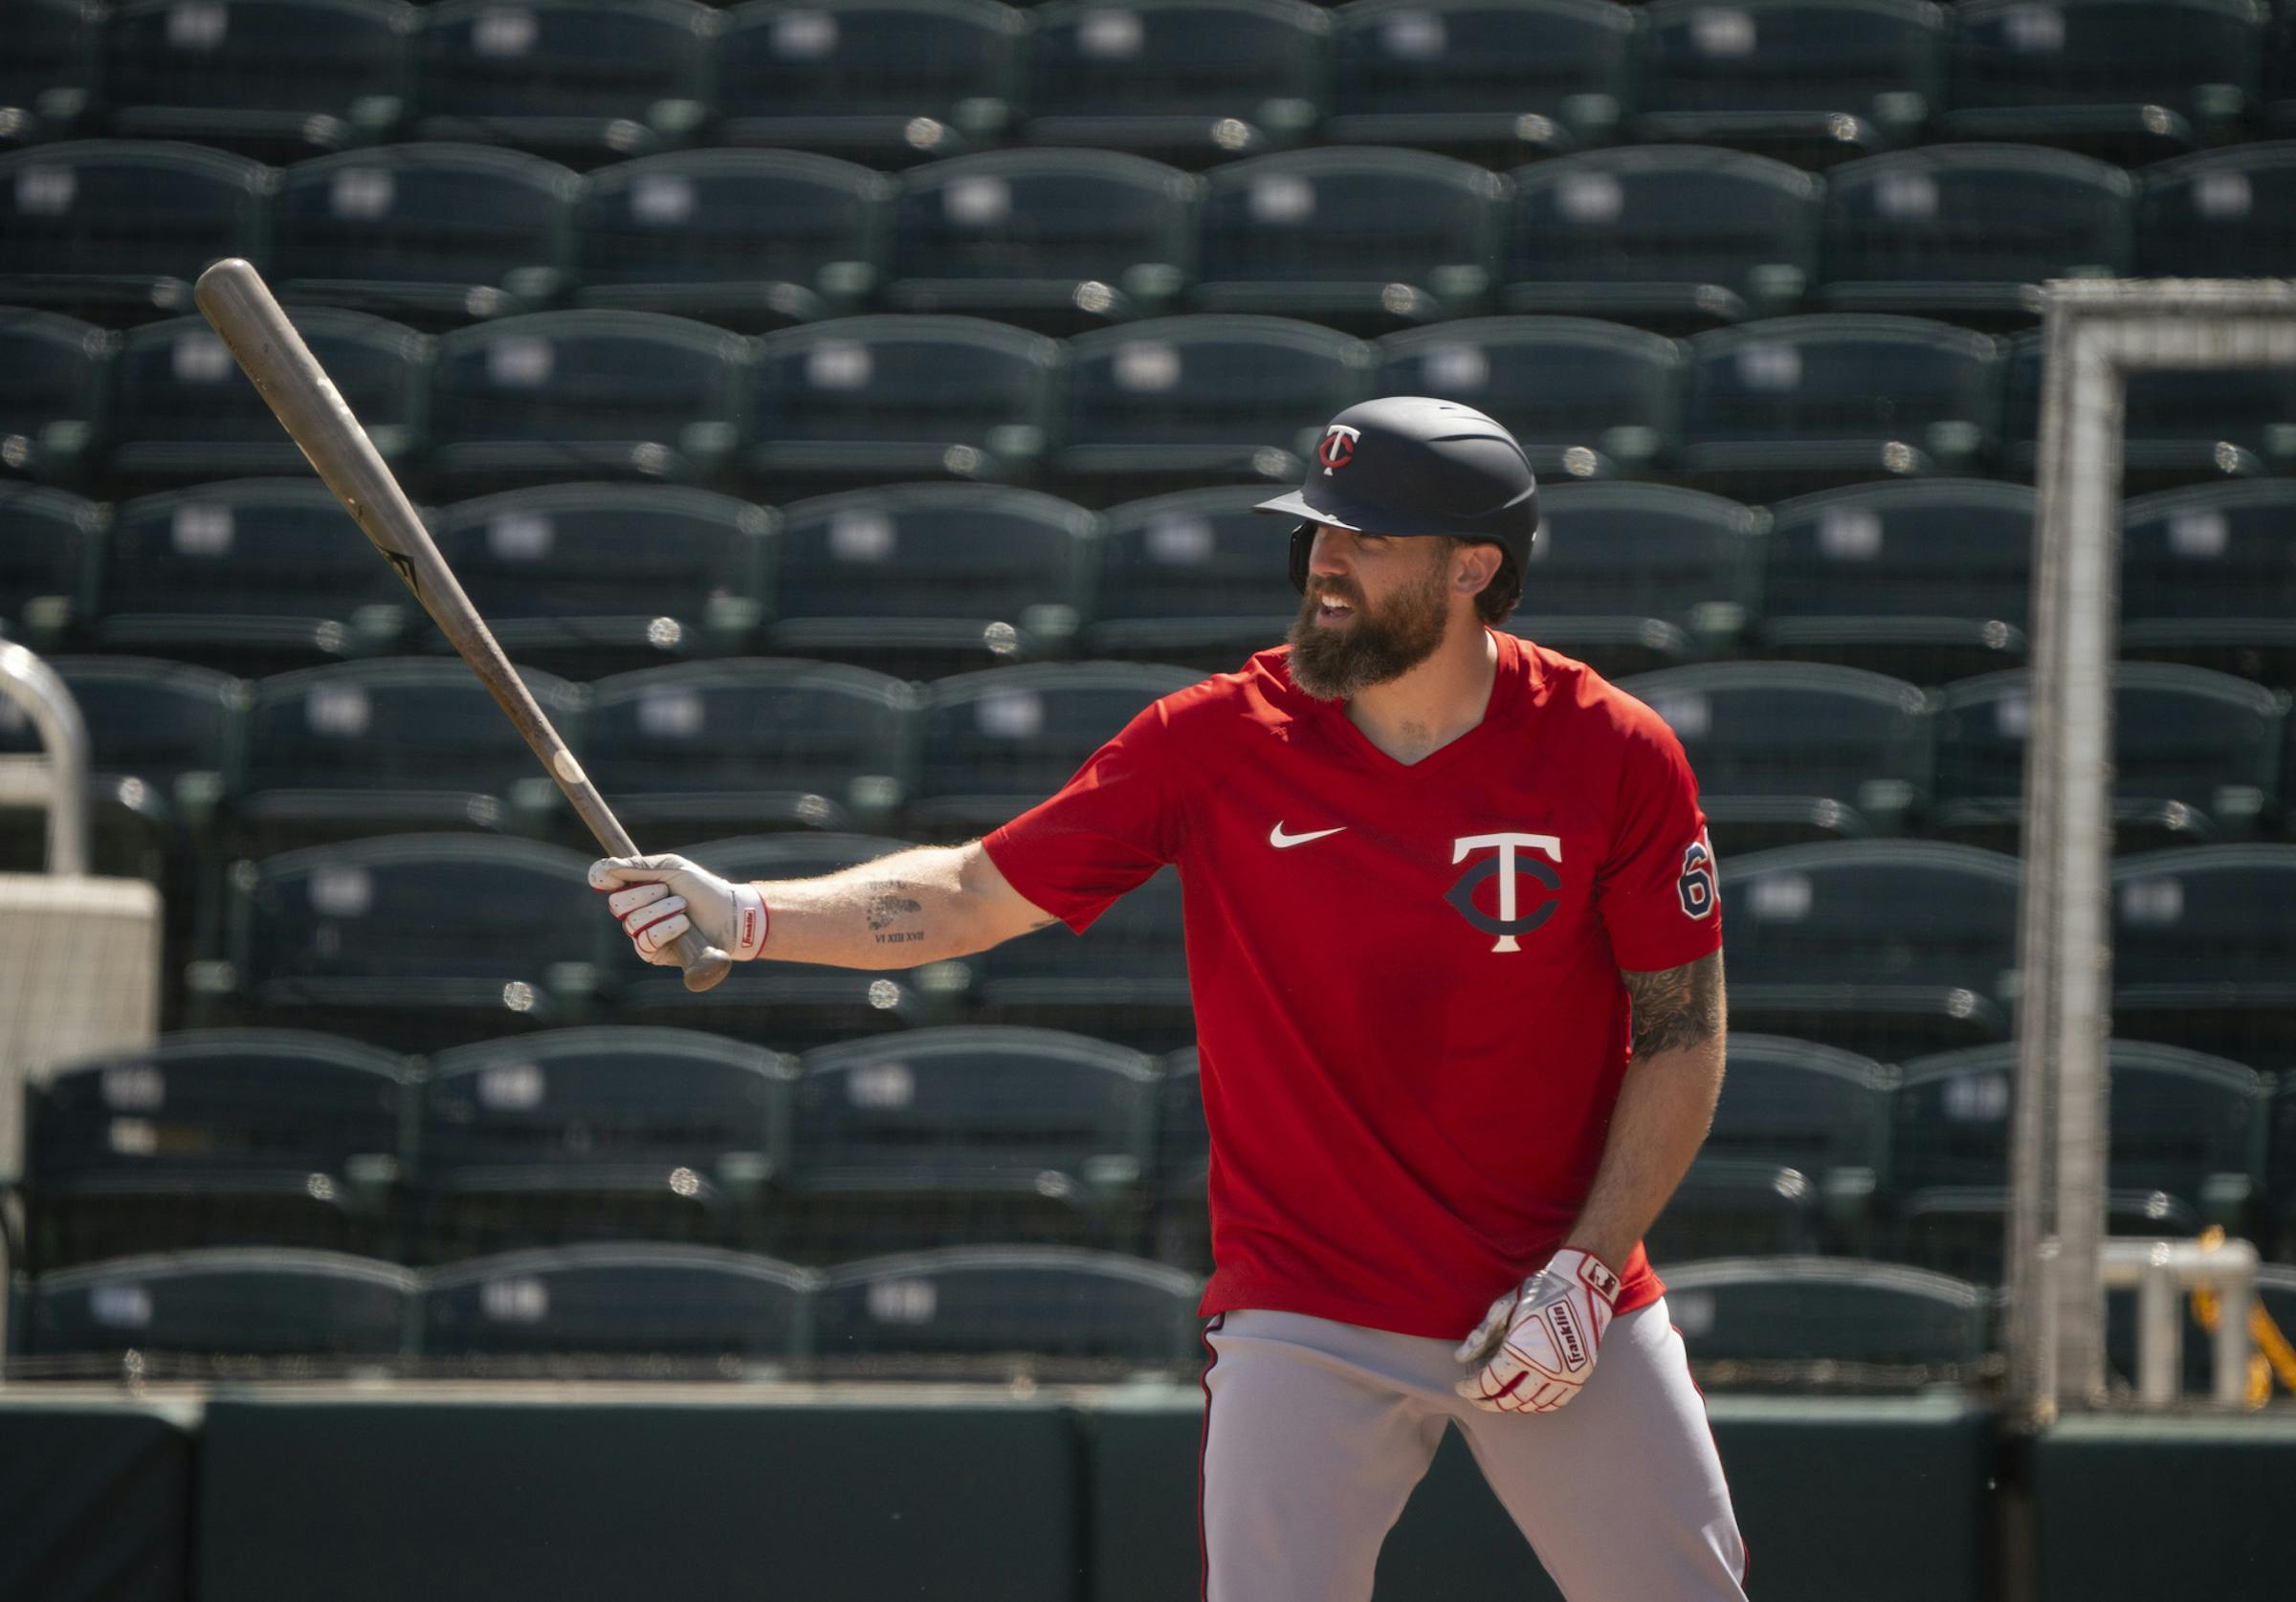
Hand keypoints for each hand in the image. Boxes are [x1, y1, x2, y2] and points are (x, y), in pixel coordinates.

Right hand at [589, 854, 769, 964]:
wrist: (730, 915)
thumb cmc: (703, 889)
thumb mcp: (672, 869)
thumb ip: (638, 868)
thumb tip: (602, 869)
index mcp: (636, 886)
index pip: (604, 881)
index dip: (602, 878)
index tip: (609, 877)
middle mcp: (635, 910)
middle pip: (615, 904)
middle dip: (644, 894)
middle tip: (668, 890)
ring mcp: (643, 932)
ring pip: (632, 922)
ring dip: (662, 911)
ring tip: (684, 908)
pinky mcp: (653, 953)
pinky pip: (645, 941)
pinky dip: (666, 929)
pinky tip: (683, 924)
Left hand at [1453, 1247, 1619, 1413]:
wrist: (1582, 1288)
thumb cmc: (1540, 1293)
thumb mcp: (1504, 1308)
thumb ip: (1482, 1336)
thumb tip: (1461, 1358)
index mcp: (1521, 1351)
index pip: (1489, 1383)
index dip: (1471, 1389)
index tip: (1460, 1387)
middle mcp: (1544, 1369)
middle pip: (1510, 1400)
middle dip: (1488, 1402)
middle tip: (1476, 1399)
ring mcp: (1564, 1376)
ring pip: (1533, 1405)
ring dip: (1512, 1406)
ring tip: (1499, 1398)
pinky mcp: (1579, 1376)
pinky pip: (1555, 1402)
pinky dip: (1538, 1406)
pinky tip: (1527, 1400)